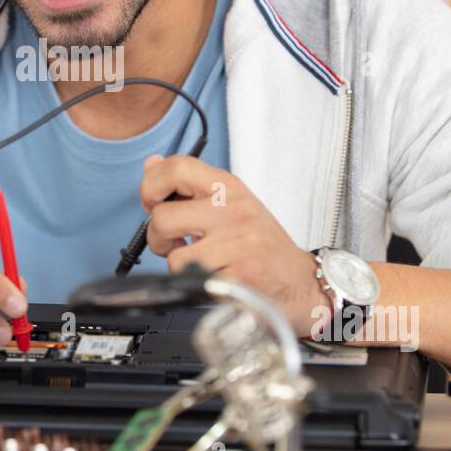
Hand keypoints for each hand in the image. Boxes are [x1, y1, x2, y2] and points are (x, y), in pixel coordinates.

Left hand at [139, 155, 327, 335]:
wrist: (299, 281)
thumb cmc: (260, 243)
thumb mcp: (228, 202)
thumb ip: (188, 185)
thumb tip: (152, 165)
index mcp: (228, 186)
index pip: (176, 167)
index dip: (151, 186)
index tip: (153, 204)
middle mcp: (233, 209)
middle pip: (163, 217)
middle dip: (157, 237)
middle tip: (174, 243)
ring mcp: (239, 242)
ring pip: (174, 257)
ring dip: (178, 266)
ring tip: (199, 263)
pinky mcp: (240, 275)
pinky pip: (193, 281)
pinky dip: (196, 285)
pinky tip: (215, 277)